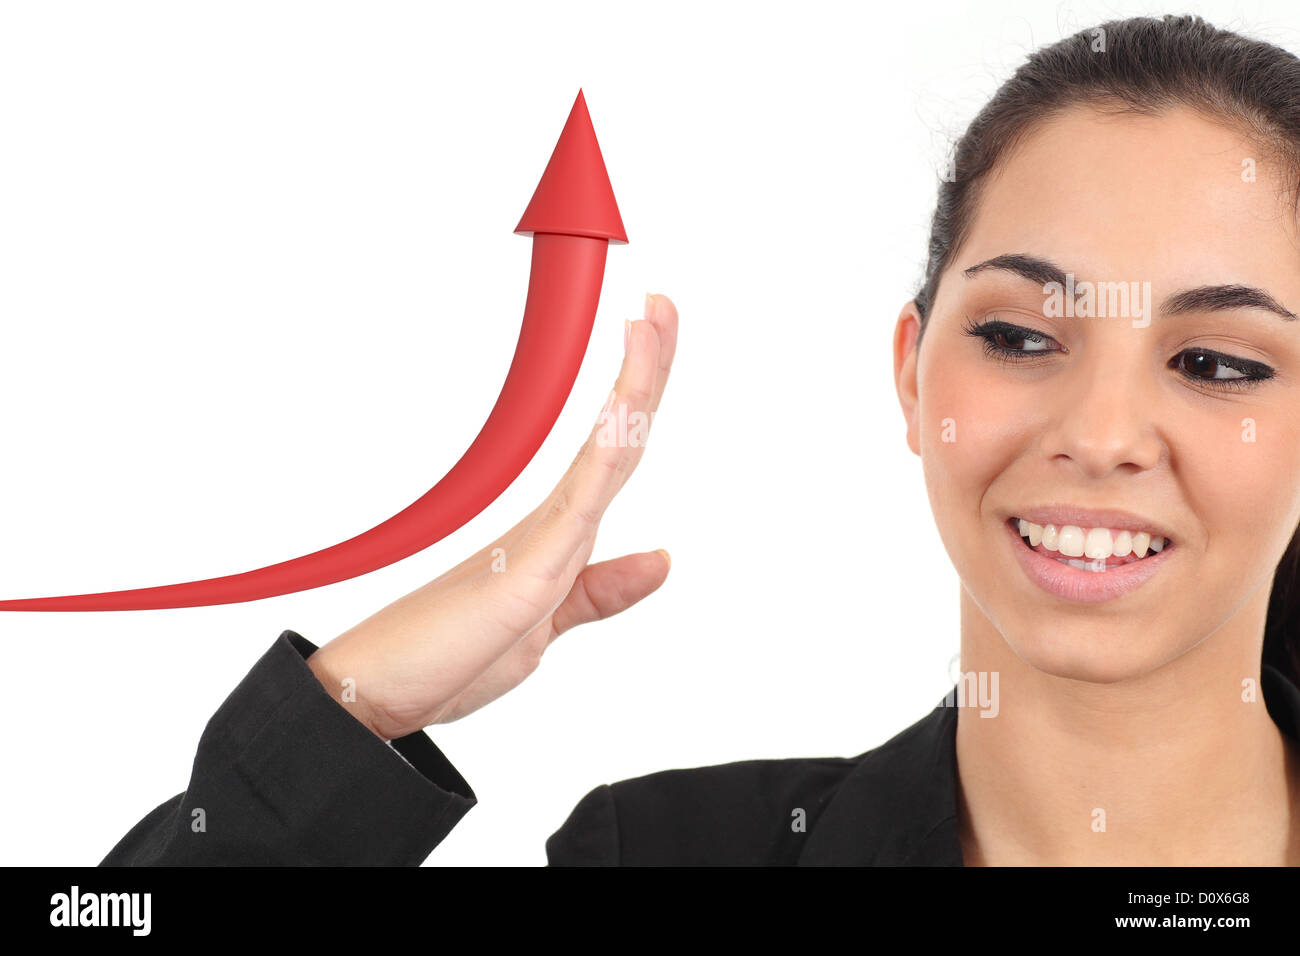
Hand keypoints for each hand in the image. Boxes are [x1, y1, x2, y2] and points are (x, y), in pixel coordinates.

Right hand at [307, 294, 678, 739]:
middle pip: (616, 435)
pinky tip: (626, 415)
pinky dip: (607, 455)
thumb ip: (602, 590)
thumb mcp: (548, 623)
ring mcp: (540, 538)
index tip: (656, 336)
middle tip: (663, 303)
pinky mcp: (528, 569)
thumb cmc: (448, 656)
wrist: (374, 692)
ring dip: (631, 387)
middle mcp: (551, 521)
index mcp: (560, 531)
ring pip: (604, 452)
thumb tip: (661, 560)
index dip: (640, 395)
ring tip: (651, 324)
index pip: (616, 451)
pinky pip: (581, 503)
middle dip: (645, 368)